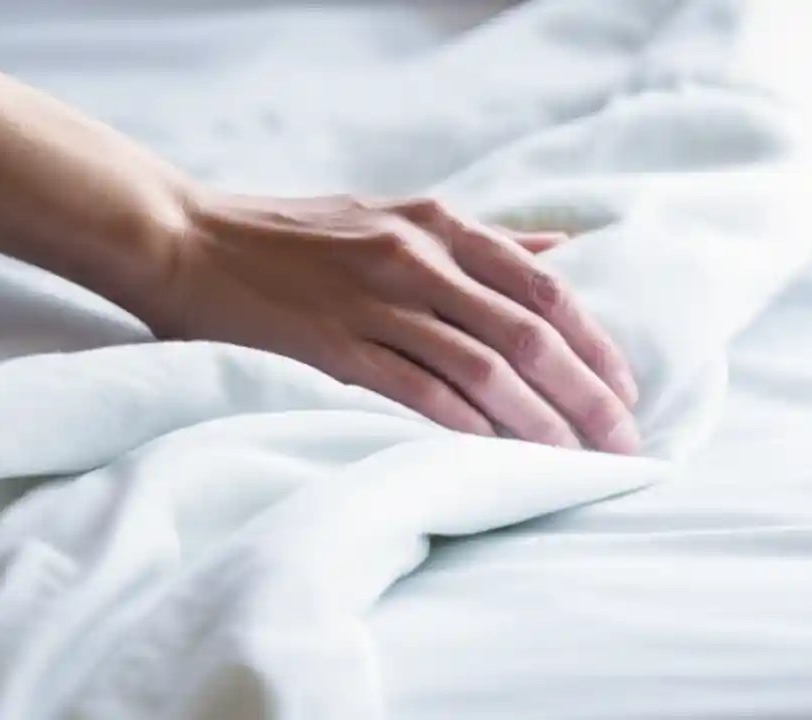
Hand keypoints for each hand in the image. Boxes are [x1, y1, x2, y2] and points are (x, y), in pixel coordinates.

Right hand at [132, 191, 640, 452]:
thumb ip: (478, 239)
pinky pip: (417, 390)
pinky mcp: (333, 345)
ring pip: (482, 367)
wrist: (186, 238)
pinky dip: (465, 426)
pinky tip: (495, 458)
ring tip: (574, 461)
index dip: (594, 341)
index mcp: (437, 223)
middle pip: (527, 332)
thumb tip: (560, 251)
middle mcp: (417, 257)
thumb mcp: (392, 214)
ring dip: (537, 420)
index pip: (543, 285)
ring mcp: (375, 301)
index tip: (625, 388)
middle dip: (585, 392)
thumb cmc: (290, 234)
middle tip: (623, 441)